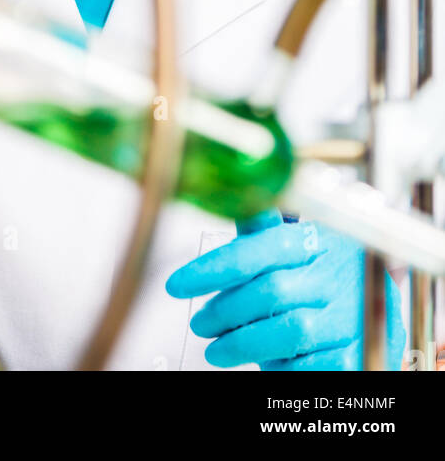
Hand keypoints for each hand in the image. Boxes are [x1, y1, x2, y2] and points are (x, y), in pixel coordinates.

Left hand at [165, 209, 405, 370]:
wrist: (383, 309)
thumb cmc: (324, 273)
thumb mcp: (300, 243)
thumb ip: (263, 228)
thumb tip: (224, 192)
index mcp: (318, 240)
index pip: (263, 246)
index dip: (215, 266)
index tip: (176, 284)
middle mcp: (338, 274)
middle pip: (271, 290)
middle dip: (225, 310)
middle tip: (199, 322)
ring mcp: (352, 315)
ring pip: (290, 330)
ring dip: (243, 343)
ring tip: (215, 350)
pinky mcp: (359, 353)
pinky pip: (312, 364)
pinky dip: (281, 367)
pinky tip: (263, 364)